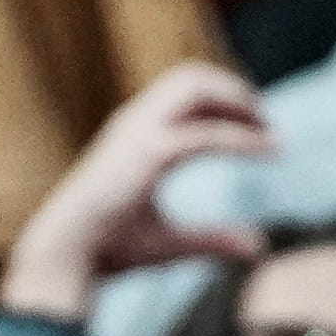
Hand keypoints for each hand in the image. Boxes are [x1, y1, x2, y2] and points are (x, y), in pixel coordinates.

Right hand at [0, 63, 275, 319]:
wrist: (67, 257)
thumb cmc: (109, 249)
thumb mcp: (171, 243)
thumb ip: (214, 241)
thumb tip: (260, 248)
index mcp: (134, 136)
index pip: (182, 97)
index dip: (224, 106)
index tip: (261, 130)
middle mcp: (134, 123)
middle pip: (190, 78)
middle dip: (233, 91)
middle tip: (267, 121)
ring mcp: (138, 133)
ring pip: (194, 86)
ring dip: (238, 100)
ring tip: (268, 129)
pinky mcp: (148, 153)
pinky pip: (205, 134)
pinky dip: (242, 139)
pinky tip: (269, 151)